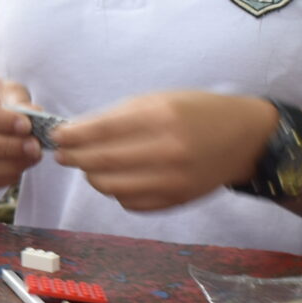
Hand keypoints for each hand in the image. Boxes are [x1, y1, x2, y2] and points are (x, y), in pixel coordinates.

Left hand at [53, 91, 279, 210]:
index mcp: (160, 117)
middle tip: (64, 154)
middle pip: (100, 163)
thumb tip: (76, 132)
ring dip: (93, 177)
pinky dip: (117, 192)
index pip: (99, 131)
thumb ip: (119, 116)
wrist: (245, 138)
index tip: (56, 137)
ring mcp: (172, 180)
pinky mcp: (176, 200)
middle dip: (74, 159)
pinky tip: (119, 178)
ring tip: (91, 165)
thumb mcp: (160, 99)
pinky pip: (130, 203)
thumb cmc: (198, 112)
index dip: (71, 136)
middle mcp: (166, 150)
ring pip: (111, 187)